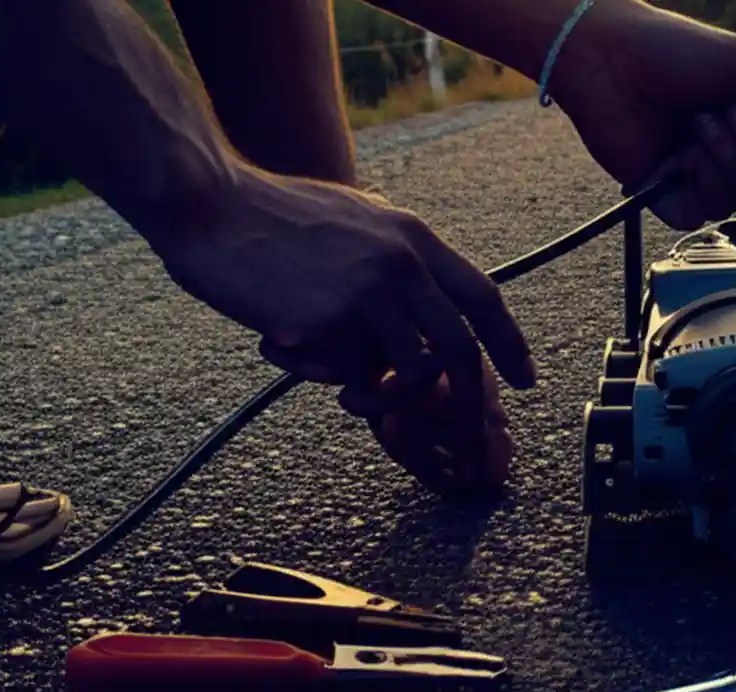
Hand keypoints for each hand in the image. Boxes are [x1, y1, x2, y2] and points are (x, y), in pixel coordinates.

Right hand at [150, 164, 534, 485]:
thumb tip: (419, 302)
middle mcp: (402, 262)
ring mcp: (370, 291)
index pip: (482, 295)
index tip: (527, 378)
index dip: (509, 341)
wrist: (209, 205)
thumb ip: (392, 257)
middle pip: (459, 347)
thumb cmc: (270, 217)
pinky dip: (321, 376)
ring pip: (408, 372)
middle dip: (469, 403)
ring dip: (381, 397)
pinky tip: (283, 345)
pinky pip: (347, 374)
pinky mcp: (331, 319)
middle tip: (468, 443)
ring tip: (345, 394)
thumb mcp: (355, 220)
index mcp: (412, 236)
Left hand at [548, 1, 735, 229]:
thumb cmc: (674, 52)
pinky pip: (706, 214)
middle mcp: (728, 147)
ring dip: (725, 159)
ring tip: (694, 126)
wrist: (612, 62)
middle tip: (724, 113)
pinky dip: (702, 186)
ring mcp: (697, 172)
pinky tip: (683, 159)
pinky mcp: (667, 194)